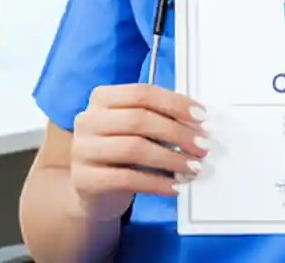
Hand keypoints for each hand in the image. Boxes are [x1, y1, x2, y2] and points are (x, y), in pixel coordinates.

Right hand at [68, 83, 209, 221]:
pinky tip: (175, 187)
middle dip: (177, 133)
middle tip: (202, 146)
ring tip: (193, 167)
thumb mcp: (136, 130)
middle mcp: (87, 120)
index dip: (175, 103)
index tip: (201, 117)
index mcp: (101, 98)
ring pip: (134, 148)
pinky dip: (157, 183)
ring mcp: (82, 149)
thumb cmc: (122, 154)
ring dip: (171, 159)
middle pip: (139, 119)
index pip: (141, 92)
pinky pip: (127, 179)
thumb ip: (160, 118)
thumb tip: (197, 122)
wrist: (94, 192)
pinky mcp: (85, 179)